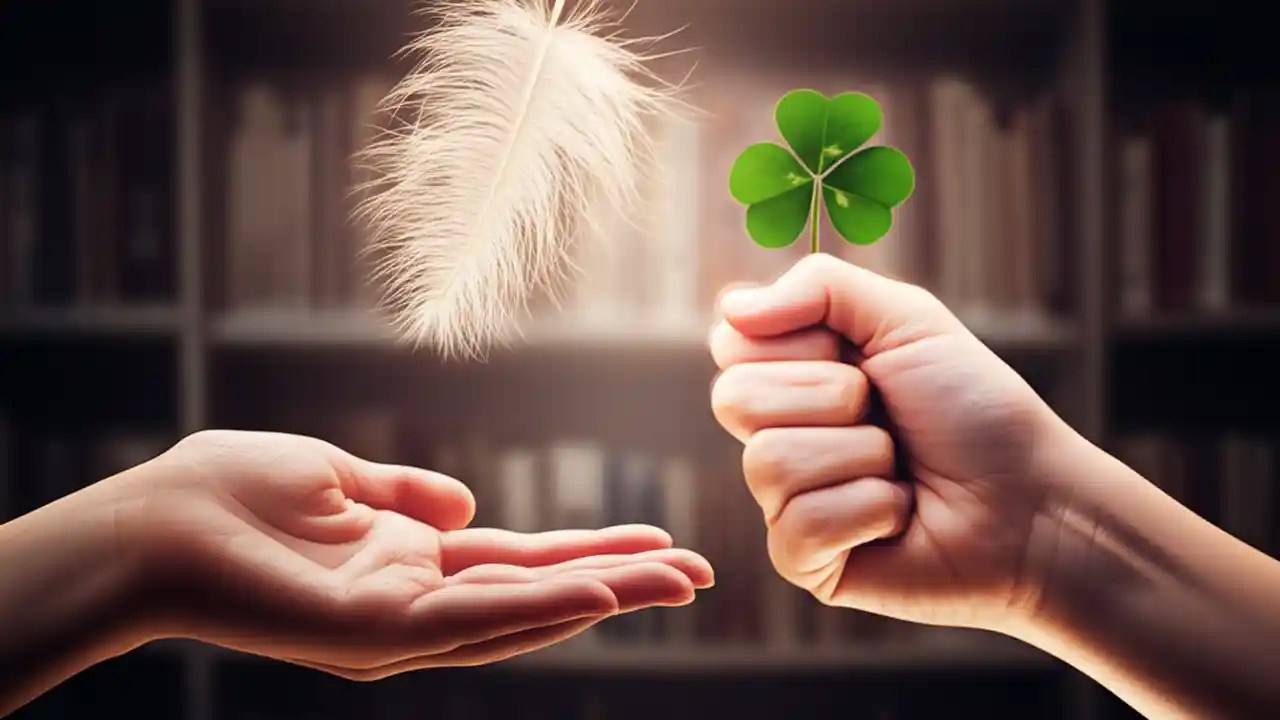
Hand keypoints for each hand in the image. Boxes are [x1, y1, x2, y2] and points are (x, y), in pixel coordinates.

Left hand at [115, 430, 711, 678]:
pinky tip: (596, 590)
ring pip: (519, 612)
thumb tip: (460, 506)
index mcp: (408, 562)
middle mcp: (417, 602)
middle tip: (696, 574)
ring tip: (670, 582)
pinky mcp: (375, 633)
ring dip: (598, 597)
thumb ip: (400, 494)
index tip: (654, 538)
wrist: (150, 525)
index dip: (588, 549)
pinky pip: (473, 619)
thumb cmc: (225, 496)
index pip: (518, 558)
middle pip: (537, 591)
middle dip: (619, 582)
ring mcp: (399, 625)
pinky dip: (539, 606)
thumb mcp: (332, 477)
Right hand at [709, 254, 1080, 632]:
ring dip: (861, 457)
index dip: (798, 344)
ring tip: (900, 471)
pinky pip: (799, 524)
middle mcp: (777, 434)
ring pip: (769, 462)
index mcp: (792, 375)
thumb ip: (819, 287)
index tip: (859, 357)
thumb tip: (731, 307)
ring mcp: (783, 499)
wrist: (1032, 500)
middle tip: (886, 414)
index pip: (730, 344)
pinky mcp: (801, 559)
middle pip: (733, 398)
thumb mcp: (906, 319)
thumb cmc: (974, 410)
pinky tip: (897, 517)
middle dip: (833, 396)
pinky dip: (868, 511)